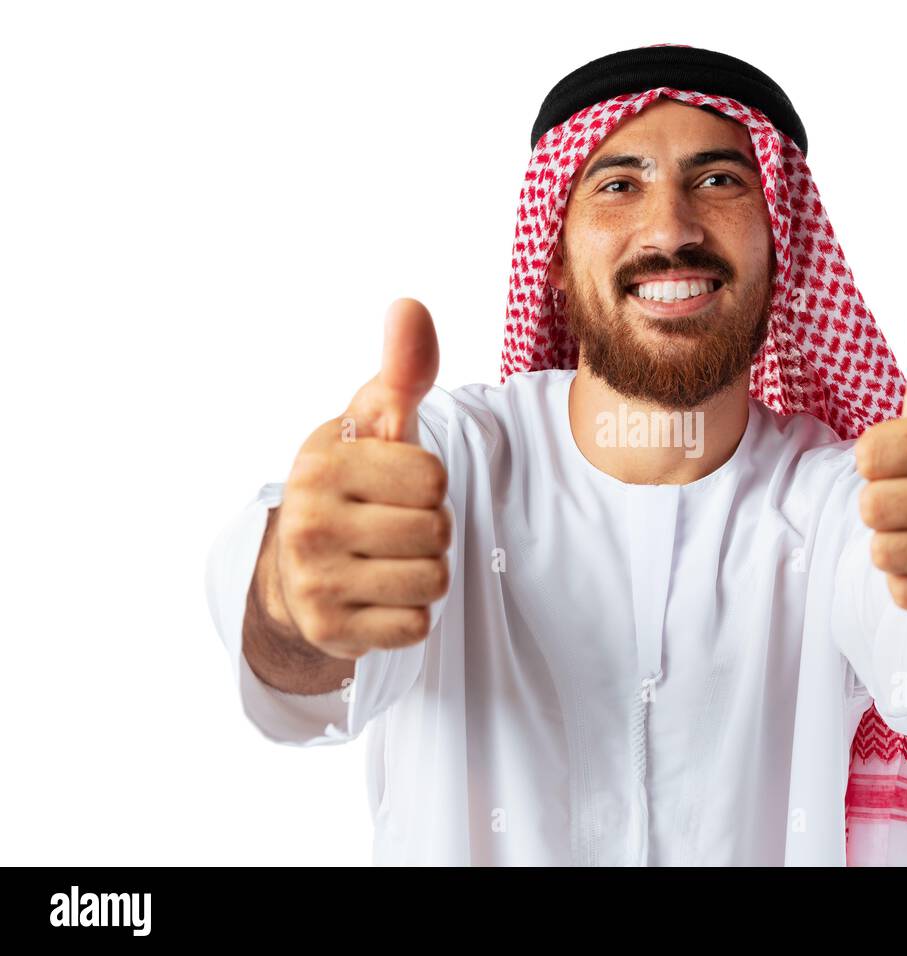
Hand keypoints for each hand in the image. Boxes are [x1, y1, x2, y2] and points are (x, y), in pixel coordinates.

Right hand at [271, 298, 450, 659]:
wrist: (299, 564)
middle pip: (437, 531)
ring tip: (389, 557)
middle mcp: (307, 524)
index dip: (429, 483)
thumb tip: (411, 306)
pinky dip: (410, 613)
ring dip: (426, 571)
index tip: (394, 484)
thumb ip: (402, 370)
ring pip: (433, 581)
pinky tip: (380, 594)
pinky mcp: (329, 631)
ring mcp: (313, 582)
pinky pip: (416, 625)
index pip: (434, 480)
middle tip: (392, 525)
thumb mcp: (375, 421)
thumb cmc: (355, 481)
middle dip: (429, 529)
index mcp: (321, 465)